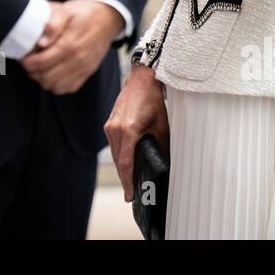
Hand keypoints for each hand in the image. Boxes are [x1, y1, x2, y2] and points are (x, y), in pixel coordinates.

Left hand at [21, 0, 120, 94]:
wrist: (109, 18)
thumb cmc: (85, 13)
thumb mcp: (67, 10)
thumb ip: (53, 24)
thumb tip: (41, 42)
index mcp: (70, 45)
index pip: (42, 62)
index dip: (28, 62)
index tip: (22, 57)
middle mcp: (78, 60)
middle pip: (47, 78)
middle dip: (33, 72)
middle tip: (28, 62)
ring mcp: (83, 68)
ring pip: (56, 86)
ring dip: (43, 79)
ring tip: (38, 68)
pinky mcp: (87, 72)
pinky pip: (69, 88)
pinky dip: (57, 84)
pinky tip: (52, 73)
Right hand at [105, 63, 169, 201]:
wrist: (141, 80)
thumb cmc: (152, 99)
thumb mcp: (162, 124)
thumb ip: (161, 144)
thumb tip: (165, 161)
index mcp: (129, 130)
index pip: (126, 163)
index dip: (128, 181)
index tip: (130, 195)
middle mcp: (116, 129)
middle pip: (118, 161)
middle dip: (125, 178)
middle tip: (132, 193)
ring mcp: (110, 126)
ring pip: (114, 154)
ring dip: (122, 167)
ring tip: (130, 180)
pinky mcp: (109, 123)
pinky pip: (113, 145)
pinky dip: (119, 155)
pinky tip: (126, 162)